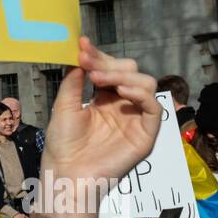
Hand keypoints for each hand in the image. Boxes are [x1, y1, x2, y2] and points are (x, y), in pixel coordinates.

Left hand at [37, 36, 160, 217]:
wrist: (67, 174)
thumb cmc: (63, 144)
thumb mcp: (64, 106)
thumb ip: (74, 81)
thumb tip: (80, 55)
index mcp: (103, 98)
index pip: (109, 68)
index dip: (98, 55)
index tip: (82, 44)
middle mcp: (122, 105)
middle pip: (130, 71)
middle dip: (109, 63)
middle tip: (88, 63)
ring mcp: (135, 118)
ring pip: (146, 84)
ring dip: (123, 75)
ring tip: (99, 78)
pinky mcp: (145, 134)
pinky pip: (154, 108)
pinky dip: (141, 94)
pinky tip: (121, 91)